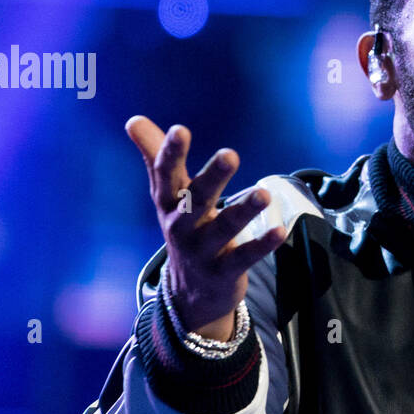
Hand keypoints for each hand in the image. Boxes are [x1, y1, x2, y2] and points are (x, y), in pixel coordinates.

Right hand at [125, 116, 285, 339]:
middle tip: (231, 154)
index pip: (166, 175)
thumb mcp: (167, 196)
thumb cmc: (183, 229)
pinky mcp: (223, 272)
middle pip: (196, 200)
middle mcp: (181, 226)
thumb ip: (155, 157)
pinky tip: (280, 230)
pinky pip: (244, 258)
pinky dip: (262, 245)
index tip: (180, 130)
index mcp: (169, 203)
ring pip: (224, 229)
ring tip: (265, 194)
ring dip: (244, 211)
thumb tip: (133, 120)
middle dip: (213, 178)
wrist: (188, 293)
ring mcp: (202, 252)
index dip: (170, 153)